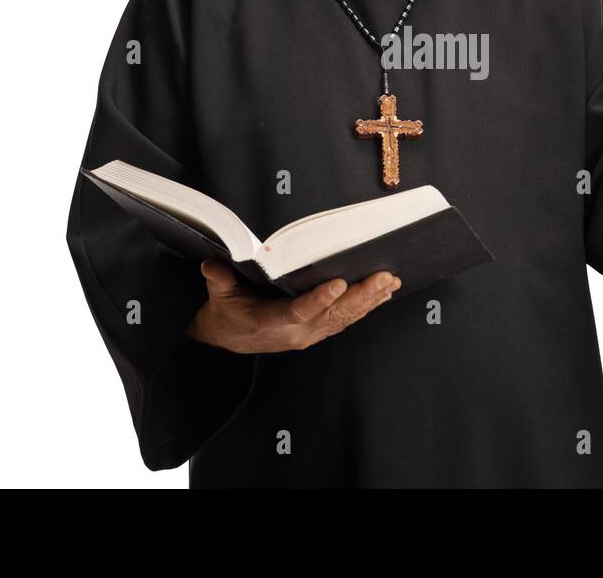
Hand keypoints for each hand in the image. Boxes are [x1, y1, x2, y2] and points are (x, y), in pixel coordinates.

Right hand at [185, 259, 401, 353]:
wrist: (229, 338)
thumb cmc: (226, 312)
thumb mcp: (217, 295)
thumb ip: (218, 280)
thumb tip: (211, 264)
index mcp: (270, 322)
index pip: (299, 312)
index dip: (320, 300)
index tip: (340, 283)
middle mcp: (296, 333)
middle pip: (333, 315)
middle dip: (361, 296)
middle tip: (384, 277)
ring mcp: (309, 335)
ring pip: (344, 318)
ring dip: (370, 300)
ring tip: (390, 282)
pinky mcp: (317, 332)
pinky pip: (345, 320)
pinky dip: (366, 307)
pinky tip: (383, 294)